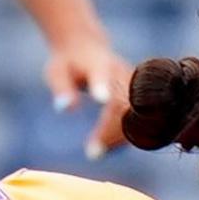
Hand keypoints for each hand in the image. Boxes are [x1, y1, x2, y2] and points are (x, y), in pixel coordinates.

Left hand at [49, 34, 131, 153]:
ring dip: (120, 137)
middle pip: (124, 102)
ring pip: (137, 113)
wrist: (87, 47)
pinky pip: (139, 118)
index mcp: (100, 65)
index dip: (102, 86)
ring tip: (95, 151)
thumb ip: (61, 89)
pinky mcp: (142, 93)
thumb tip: (64, 109)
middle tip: (92, 152)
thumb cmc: (68, 63)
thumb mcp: (56, 72)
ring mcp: (135, 83)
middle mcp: (122, 72)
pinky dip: (125, 135)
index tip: (101, 100)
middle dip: (113, 131)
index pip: (102, 75)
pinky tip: (107, 146)